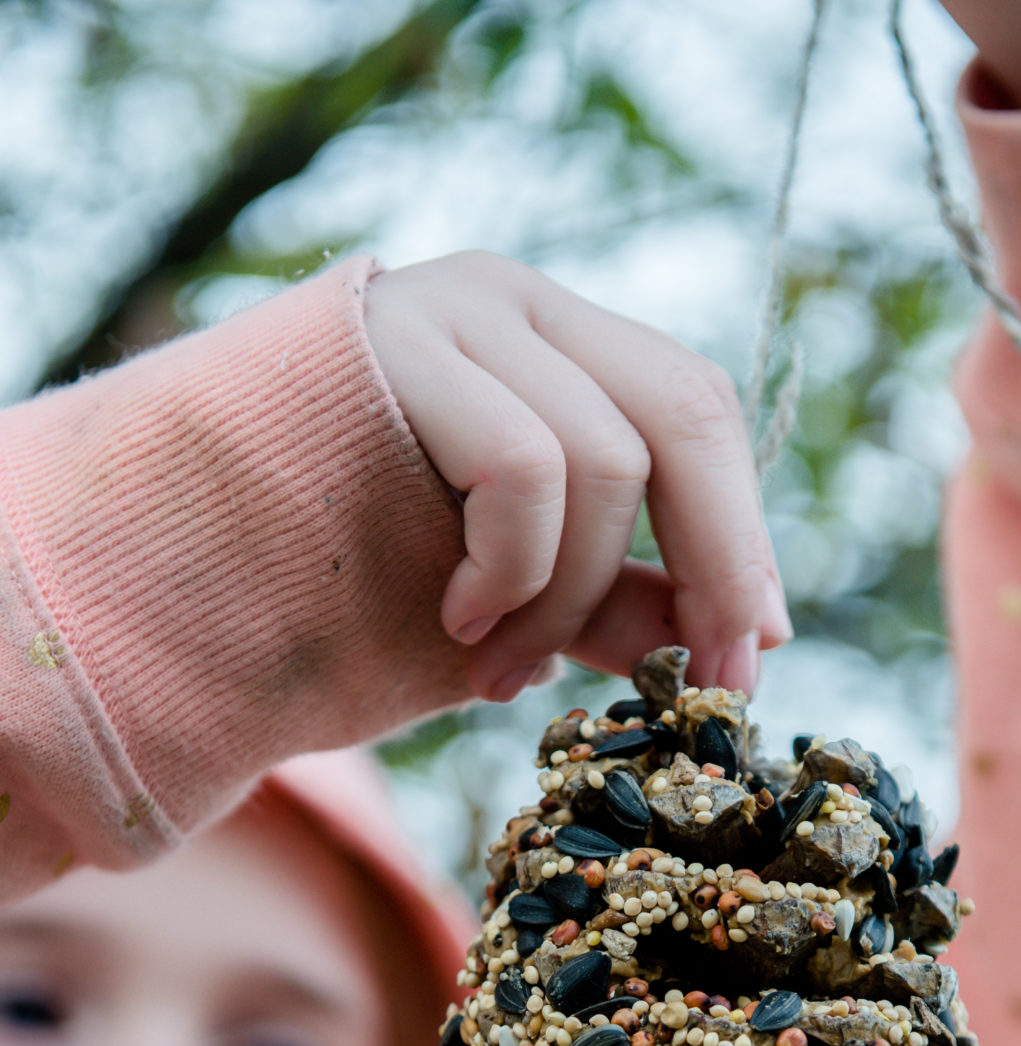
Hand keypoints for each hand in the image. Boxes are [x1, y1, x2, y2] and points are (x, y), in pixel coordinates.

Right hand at [362, 251, 791, 702]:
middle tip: (698, 678)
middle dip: (714, 560)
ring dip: (568, 600)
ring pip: (603, 457)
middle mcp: (512, 300)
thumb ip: (612, 601)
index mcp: (552, 343)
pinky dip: (514, 572)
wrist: (174, 577)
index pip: (692, 408)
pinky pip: (522, 465)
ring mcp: (449, 309)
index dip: (741, 536)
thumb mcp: (510, 599)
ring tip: (497, 673)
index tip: (754, 655)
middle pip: (681, 409)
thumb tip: (736, 637)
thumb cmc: (338, 583)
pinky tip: (458, 622)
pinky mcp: (391, 345)